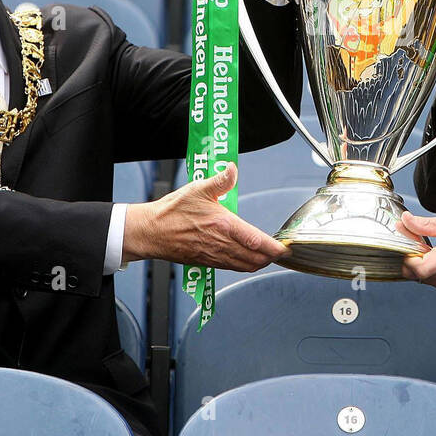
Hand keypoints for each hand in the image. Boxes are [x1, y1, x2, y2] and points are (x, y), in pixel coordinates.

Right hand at [122, 164, 287, 269]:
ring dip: (259, 263)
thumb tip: (232, 168)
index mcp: (223, 225)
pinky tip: (246, 258)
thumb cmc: (172, 212)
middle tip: (280, 252)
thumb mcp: (198, 189)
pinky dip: (244, 265)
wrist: (150, 232)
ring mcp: (214, 256)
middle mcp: (222, 244)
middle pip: (255, 259)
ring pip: (245, 266)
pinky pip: (232, 267)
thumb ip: (220, 180)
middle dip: (271, 257)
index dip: (274, 248)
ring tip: (268, 256)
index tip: (284, 248)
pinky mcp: (207, 262)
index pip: (257, 241)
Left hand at [400, 211, 435, 291]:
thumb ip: (425, 224)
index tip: (406, 244)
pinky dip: (429, 268)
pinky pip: (432, 279)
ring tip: (429, 248)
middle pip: (414, 274)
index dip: (406, 256)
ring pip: (421, 278)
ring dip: (419, 263)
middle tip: (415, 243)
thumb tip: (406, 221)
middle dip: (410, 258)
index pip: (416, 268)